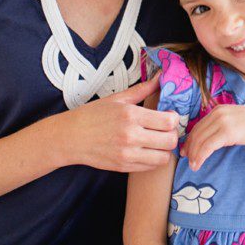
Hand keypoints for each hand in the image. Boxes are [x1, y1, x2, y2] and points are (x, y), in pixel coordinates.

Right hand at [57, 75, 179, 172]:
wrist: (70, 137)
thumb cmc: (93, 115)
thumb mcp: (117, 99)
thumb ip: (142, 89)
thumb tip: (160, 77)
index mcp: (130, 115)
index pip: (168, 121)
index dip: (174, 119)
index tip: (169, 116)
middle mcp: (130, 136)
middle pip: (170, 141)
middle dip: (172, 134)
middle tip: (165, 130)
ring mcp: (127, 154)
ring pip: (164, 157)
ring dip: (165, 149)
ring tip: (157, 142)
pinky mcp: (124, 167)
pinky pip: (151, 167)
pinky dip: (153, 159)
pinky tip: (147, 150)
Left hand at [179, 105, 244, 171]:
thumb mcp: (236, 121)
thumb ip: (223, 125)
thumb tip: (214, 137)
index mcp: (219, 109)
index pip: (199, 125)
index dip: (190, 139)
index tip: (187, 150)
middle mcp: (218, 113)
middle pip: (197, 132)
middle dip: (190, 147)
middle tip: (187, 159)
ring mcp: (222, 121)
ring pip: (200, 140)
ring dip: (194, 154)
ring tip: (192, 165)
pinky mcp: (227, 132)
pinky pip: (207, 146)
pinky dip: (200, 156)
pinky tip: (198, 164)